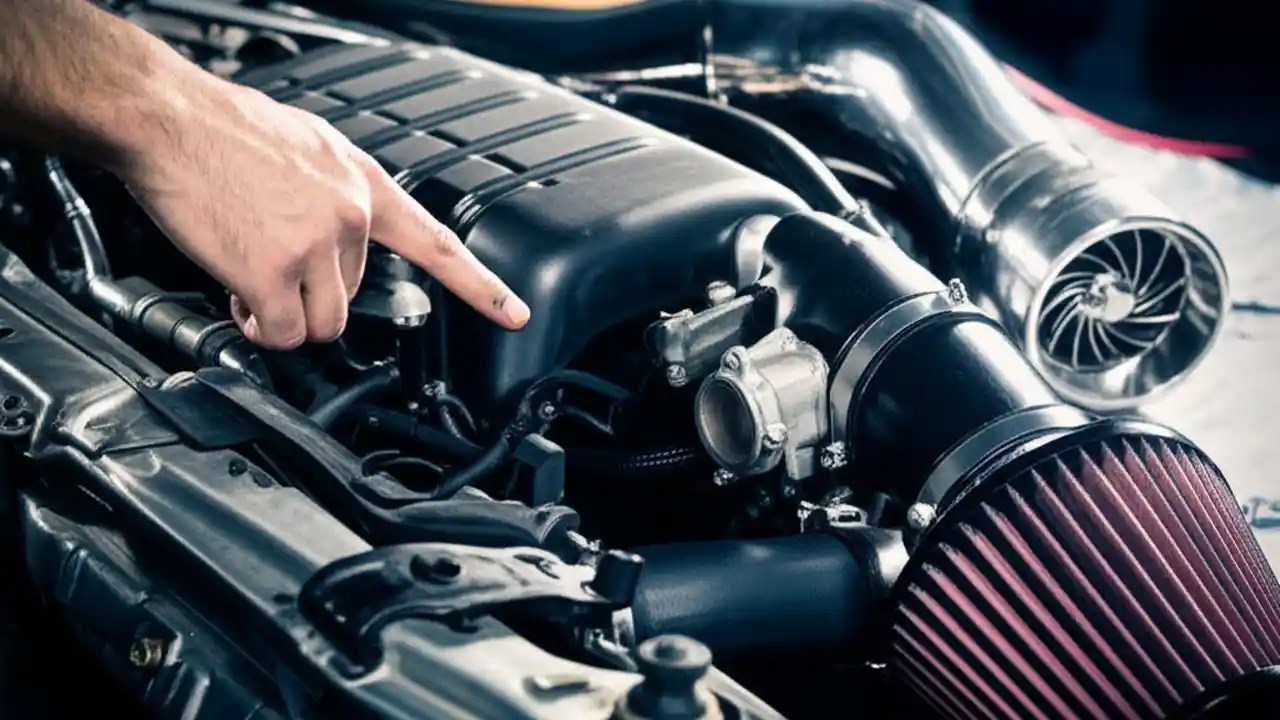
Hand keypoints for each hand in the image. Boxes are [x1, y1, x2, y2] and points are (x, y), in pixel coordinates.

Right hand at [114, 73, 528, 349]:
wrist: (169, 117)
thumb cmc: (223, 130)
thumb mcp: (307, 148)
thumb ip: (334, 196)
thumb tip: (333, 238)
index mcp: (363, 184)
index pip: (435, 242)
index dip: (479, 286)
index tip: (514, 314)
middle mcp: (351, 215)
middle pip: (351, 297)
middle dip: (308, 293)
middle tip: (268, 264)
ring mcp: (315, 245)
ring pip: (320, 326)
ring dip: (286, 319)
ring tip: (253, 285)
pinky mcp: (272, 272)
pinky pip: (282, 333)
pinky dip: (258, 327)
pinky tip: (237, 297)